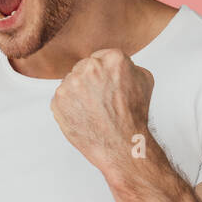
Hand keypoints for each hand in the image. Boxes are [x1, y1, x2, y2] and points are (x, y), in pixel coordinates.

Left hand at [49, 48, 154, 176]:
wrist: (120, 144)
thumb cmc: (132, 117)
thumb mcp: (144, 80)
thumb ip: (128, 66)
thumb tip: (120, 64)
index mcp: (112, 59)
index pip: (100, 57)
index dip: (104, 74)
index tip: (106, 84)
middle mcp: (90, 68)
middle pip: (83, 68)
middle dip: (90, 81)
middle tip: (100, 99)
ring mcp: (70, 84)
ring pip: (71, 82)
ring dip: (78, 93)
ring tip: (93, 109)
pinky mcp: (57, 100)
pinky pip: (61, 98)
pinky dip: (69, 106)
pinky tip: (83, 115)